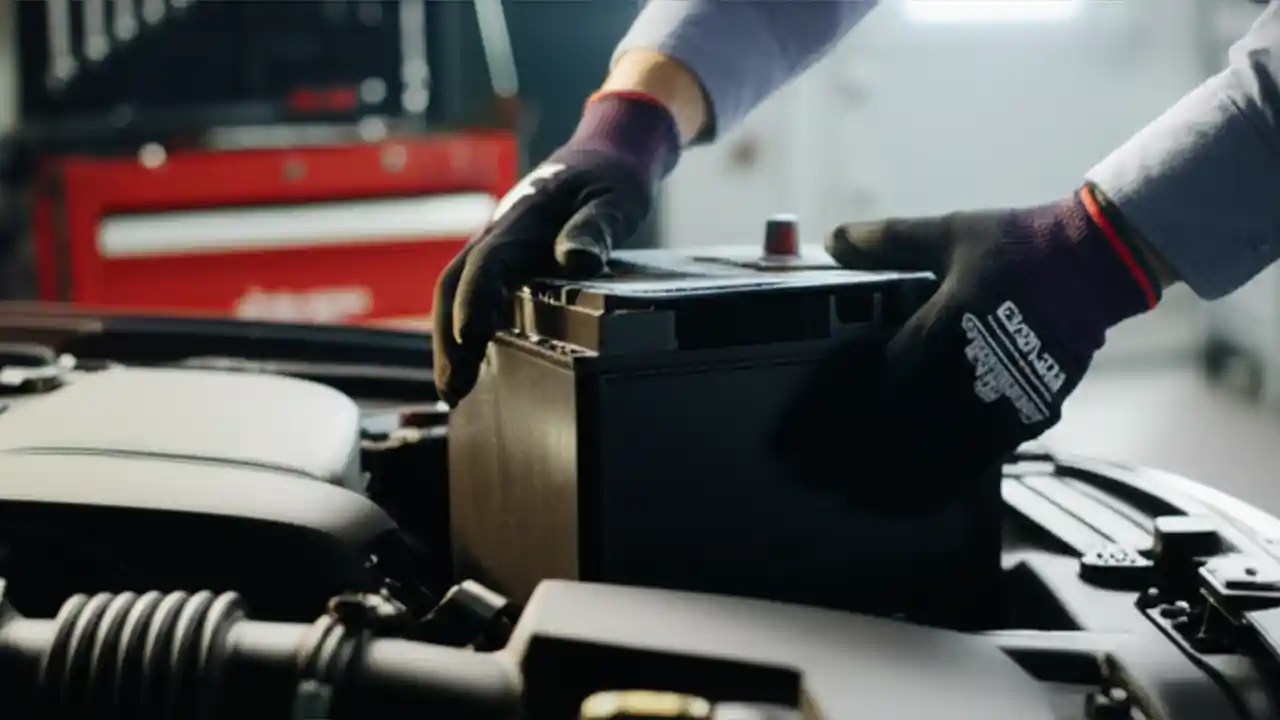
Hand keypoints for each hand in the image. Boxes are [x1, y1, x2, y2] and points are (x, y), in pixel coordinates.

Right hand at [432, 93, 679, 405]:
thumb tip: (577, 260)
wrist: (606, 154)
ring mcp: (498, 246)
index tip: (469, 337)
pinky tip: (473, 362)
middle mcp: (499, 233)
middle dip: (447, 337)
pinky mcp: (507, 259)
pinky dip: (467, 328)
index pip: (488, 261)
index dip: (476, 299)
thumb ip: (596, 227)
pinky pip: (477, 293)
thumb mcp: (615, 199)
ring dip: (452, 340)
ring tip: (454, 390)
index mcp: (522, 218)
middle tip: (451, 388)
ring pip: (459, 292)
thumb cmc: (612, 178)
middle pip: (455, 284)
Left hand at [775, 186, 1159, 512]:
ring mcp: (1003, 399)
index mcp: (945, 327)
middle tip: (814, 481)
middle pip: (901, 438)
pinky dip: (942, 485)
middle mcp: (971, 372)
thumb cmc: (1021, 246)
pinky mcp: (1029, 414)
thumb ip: (888, 240)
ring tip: (855, 501)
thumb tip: (835, 239)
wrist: (1098, 262)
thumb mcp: (950, 234)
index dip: (837, 422)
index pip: (878, 389)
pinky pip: (980, 464)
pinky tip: (916, 498)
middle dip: (853, 464)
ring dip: (894, 485)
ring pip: (940, 462)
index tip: (803, 441)